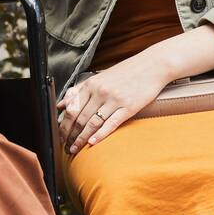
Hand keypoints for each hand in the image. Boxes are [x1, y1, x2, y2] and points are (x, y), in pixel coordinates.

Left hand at [56, 55, 171, 155]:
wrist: (152, 66)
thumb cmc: (126, 72)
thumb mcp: (100, 77)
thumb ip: (79, 90)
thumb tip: (61, 104)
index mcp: (92, 84)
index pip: (71, 109)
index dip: (63, 125)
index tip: (60, 136)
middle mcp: (100, 92)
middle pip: (80, 118)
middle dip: (70, 135)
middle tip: (65, 147)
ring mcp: (114, 100)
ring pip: (92, 123)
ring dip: (81, 138)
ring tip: (76, 148)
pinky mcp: (128, 107)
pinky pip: (111, 124)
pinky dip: (100, 135)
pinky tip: (92, 143)